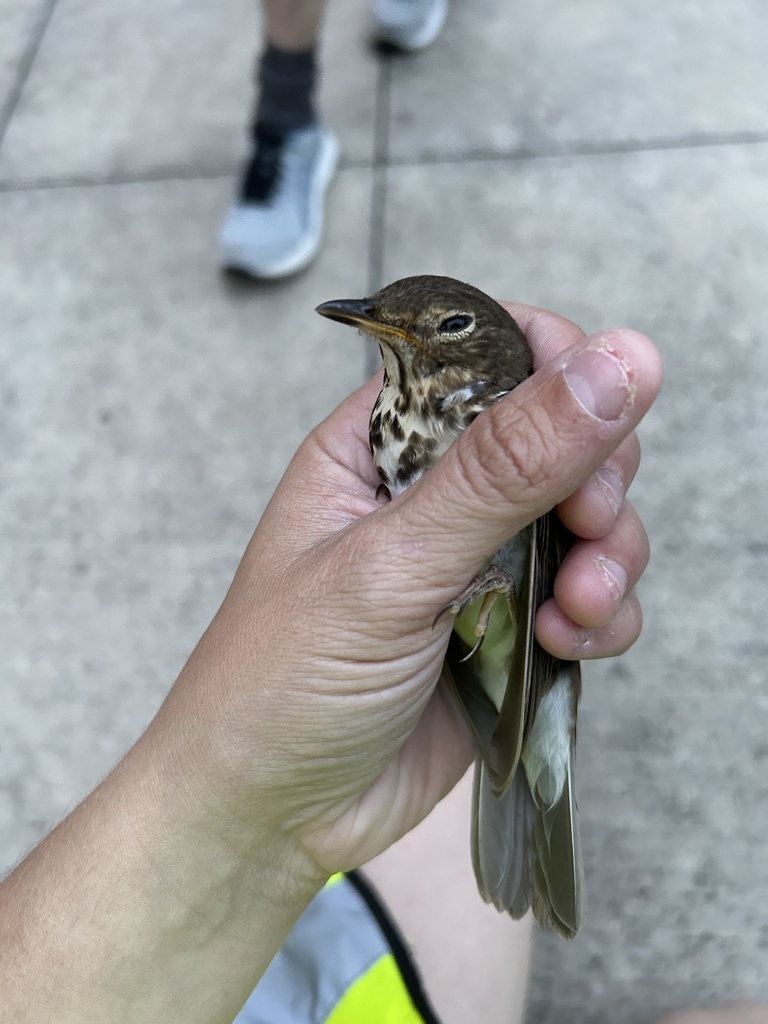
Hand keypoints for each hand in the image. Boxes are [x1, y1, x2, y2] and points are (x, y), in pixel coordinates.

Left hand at [164, 304, 662, 882]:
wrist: (270, 819)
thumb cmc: (282, 681)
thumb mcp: (389, 565)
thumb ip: (502, 470)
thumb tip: (613, 364)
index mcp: (379, 444)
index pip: (484, 356)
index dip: (554, 366)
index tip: (598, 410)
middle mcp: (432, 493)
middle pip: (557, 435)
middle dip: (594, 477)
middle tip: (589, 524)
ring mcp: (475, 563)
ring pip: (586, 519)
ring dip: (608, 555)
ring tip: (575, 610)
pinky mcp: (506, 630)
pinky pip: (587, 596)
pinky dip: (599, 616)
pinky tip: (568, 646)